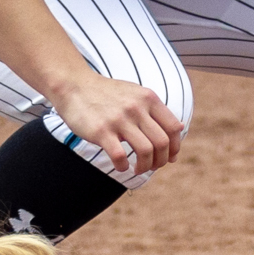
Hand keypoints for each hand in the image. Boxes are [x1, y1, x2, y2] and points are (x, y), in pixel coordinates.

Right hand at [49, 73, 183, 176]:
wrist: (74, 85)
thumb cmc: (106, 94)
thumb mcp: (135, 93)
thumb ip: (155, 111)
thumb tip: (179, 130)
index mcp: (148, 99)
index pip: (174, 128)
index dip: (175, 148)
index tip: (168, 158)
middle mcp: (136, 108)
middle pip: (162, 143)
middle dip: (161, 161)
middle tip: (152, 167)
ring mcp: (119, 119)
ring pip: (146, 152)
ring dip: (145, 167)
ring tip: (138, 169)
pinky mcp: (101, 131)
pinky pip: (120, 156)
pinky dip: (124, 167)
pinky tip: (121, 166)